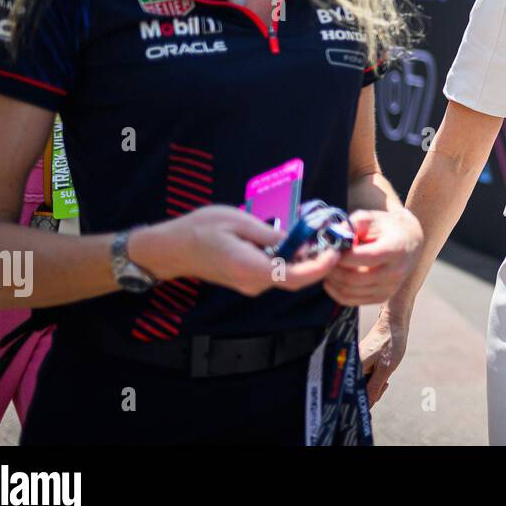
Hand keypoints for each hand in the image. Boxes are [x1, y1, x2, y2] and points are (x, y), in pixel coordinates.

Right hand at [135, 205, 339, 296]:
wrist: (170, 248)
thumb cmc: (200, 230)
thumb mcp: (238, 221)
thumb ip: (269, 233)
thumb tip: (295, 239)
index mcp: (252, 269)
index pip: (296, 277)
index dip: (320, 267)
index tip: (334, 251)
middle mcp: (253, 283)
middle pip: (295, 278)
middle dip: (316, 260)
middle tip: (328, 236)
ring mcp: (249, 284)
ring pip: (286, 274)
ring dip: (302, 256)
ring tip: (310, 229)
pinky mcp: (246, 279)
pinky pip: (274, 271)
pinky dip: (287, 257)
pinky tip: (289, 236)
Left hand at [322, 208, 421, 306]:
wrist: (410, 241)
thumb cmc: (386, 226)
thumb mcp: (371, 218)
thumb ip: (352, 225)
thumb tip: (333, 238)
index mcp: (396, 249)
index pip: (364, 258)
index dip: (342, 255)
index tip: (331, 247)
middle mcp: (395, 272)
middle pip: (354, 278)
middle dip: (333, 269)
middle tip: (325, 258)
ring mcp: (389, 288)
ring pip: (350, 291)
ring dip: (333, 280)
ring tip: (328, 266)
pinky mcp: (382, 298)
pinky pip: (351, 300)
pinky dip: (336, 292)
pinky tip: (332, 279)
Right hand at [359, 309, 408, 405]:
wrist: (393, 321)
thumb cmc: (390, 343)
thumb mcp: (385, 368)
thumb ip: (374, 387)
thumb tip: (366, 404)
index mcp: (354, 367)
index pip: (354, 394)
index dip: (366, 400)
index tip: (379, 391)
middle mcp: (350, 365)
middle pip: (357, 389)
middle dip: (372, 391)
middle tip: (385, 383)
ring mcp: (354, 362)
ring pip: (362, 383)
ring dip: (374, 384)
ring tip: (386, 376)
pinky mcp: (359, 360)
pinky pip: (364, 375)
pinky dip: (374, 377)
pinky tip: (382, 370)